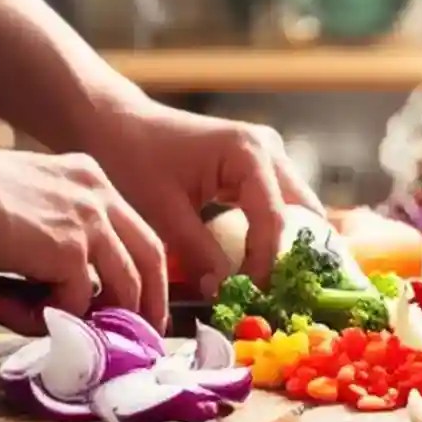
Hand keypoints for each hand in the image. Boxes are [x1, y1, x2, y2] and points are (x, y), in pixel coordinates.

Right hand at [0, 142, 165, 334]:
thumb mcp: (22, 210)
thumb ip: (51, 244)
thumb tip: (63, 301)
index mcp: (89, 180)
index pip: (139, 236)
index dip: (143, 280)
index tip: (132, 314)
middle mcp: (97, 194)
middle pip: (151, 262)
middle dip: (143, 309)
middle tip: (126, 343)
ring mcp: (86, 220)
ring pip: (120, 291)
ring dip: (82, 320)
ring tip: (23, 320)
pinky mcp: (66, 249)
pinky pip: (74, 306)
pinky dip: (37, 320)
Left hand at [92, 102, 324, 294]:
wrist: (119, 124)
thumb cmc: (135, 158)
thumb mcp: (163, 211)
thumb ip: (198, 254)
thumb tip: (223, 292)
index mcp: (249, 152)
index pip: (273, 219)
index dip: (264, 264)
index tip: (248, 297)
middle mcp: (269, 149)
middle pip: (301, 213)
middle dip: (288, 256)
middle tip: (268, 294)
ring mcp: (267, 155)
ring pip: (295, 211)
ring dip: (282, 247)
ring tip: (261, 283)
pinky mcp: (257, 167)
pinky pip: (277, 206)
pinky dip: (269, 235)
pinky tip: (253, 263)